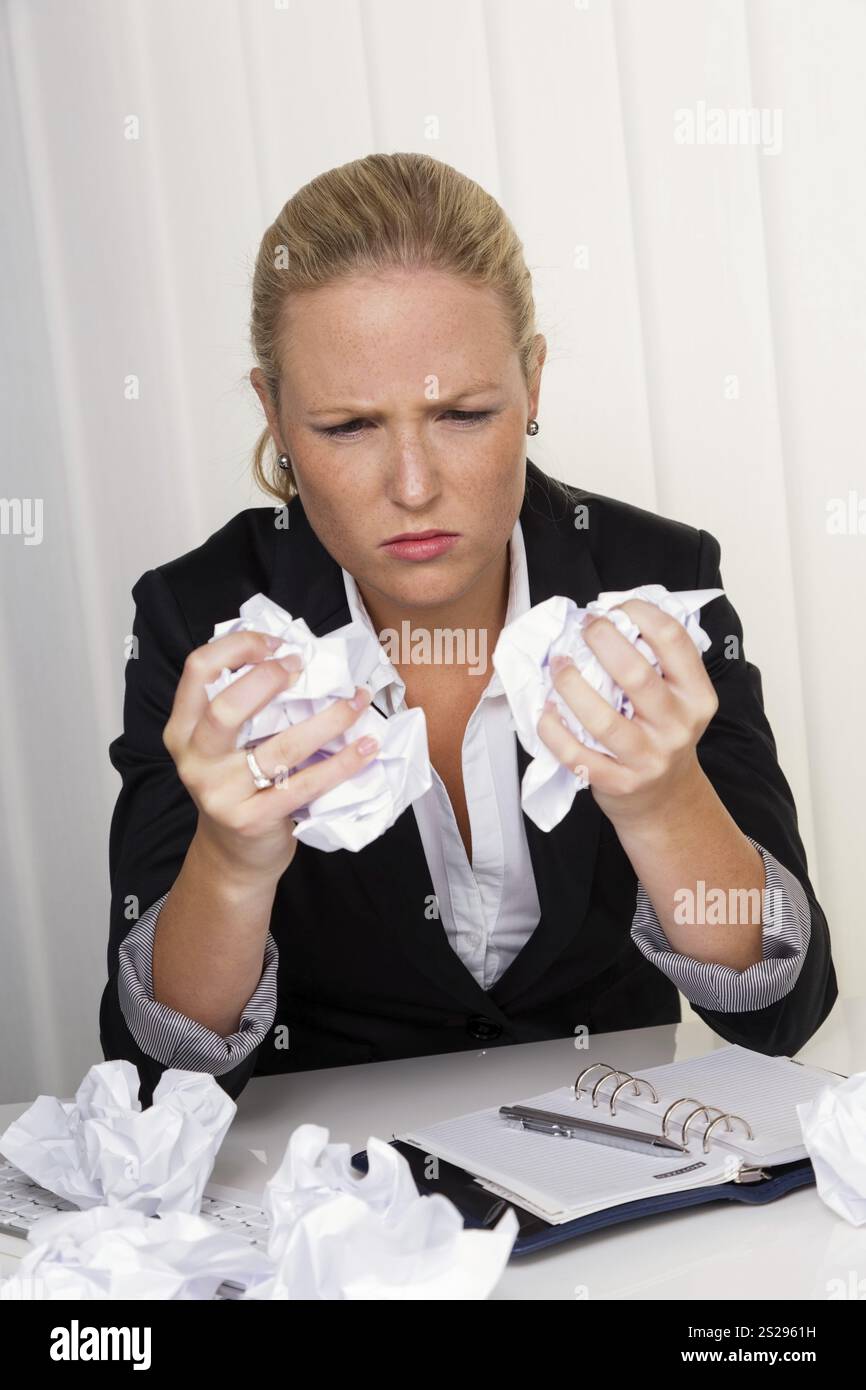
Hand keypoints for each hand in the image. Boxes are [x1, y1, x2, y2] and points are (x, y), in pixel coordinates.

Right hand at [162, 629, 379, 883]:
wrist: (235, 857)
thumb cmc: (238, 787)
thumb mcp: (224, 746)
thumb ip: (243, 707)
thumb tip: (294, 655)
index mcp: (183, 729)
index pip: (198, 670)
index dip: (239, 646)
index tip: (277, 643)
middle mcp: (195, 759)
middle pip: (226, 708)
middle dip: (270, 679)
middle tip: (306, 667)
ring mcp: (220, 793)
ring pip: (279, 748)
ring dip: (328, 719)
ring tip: (357, 701)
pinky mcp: (253, 819)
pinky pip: (305, 785)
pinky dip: (342, 763)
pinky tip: (366, 747)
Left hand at [537, 599, 718, 826]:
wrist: (665, 799)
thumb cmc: (661, 736)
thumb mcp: (677, 698)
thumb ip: (657, 663)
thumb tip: (609, 617)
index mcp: (696, 695)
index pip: (673, 640)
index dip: (640, 612)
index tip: (614, 607)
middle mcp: (678, 726)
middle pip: (636, 675)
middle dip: (602, 641)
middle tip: (583, 628)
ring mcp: (648, 758)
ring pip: (602, 718)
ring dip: (571, 685)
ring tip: (558, 666)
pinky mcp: (619, 783)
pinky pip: (577, 754)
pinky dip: (554, 730)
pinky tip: (546, 711)